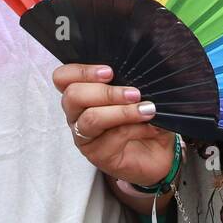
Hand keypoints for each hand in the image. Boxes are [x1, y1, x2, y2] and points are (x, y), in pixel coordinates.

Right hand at [53, 63, 174, 188]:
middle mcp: (77, 115)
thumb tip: (136, 68)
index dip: (80, 71)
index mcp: (82, 94)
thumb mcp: (136, 93)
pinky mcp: (98, 155)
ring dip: (121, 111)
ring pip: (91, 118)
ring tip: (146, 109)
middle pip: (72, 96)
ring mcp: (85, 137)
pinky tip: (149, 126)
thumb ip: (129, 79)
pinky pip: (112, 137)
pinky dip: (135, 128)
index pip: (63, 78)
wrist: (160, 152)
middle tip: (134, 93)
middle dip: (106, 92)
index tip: (109, 72)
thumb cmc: (144, 117)